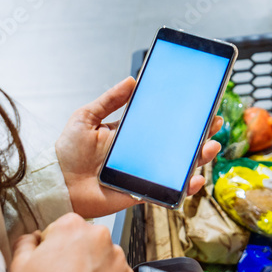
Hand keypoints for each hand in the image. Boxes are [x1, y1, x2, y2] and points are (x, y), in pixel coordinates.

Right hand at [10, 213, 135, 271]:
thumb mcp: (20, 264)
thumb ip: (25, 242)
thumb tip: (31, 239)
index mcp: (72, 225)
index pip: (62, 227)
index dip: (55, 245)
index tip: (52, 260)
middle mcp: (99, 235)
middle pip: (86, 240)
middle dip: (77, 254)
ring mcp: (116, 257)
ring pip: (103, 257)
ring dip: (94, 267)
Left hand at [56, 77, 222, 218]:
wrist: (57, 183)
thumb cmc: (67, 152)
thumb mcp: (86, 117)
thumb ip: (108, 100)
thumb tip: (131, 80)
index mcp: (128, 133)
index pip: (160, 121)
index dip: (180, 115)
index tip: (198, 105)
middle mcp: (139, 152)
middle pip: (176, 143)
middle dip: (198, 134)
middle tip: (213, 123)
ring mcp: (142, 172)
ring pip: (177, 166)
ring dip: (198, 158)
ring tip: (211, 147)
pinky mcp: (141, 192)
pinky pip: (167, 191)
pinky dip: (184, 187)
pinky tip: (196, 179)